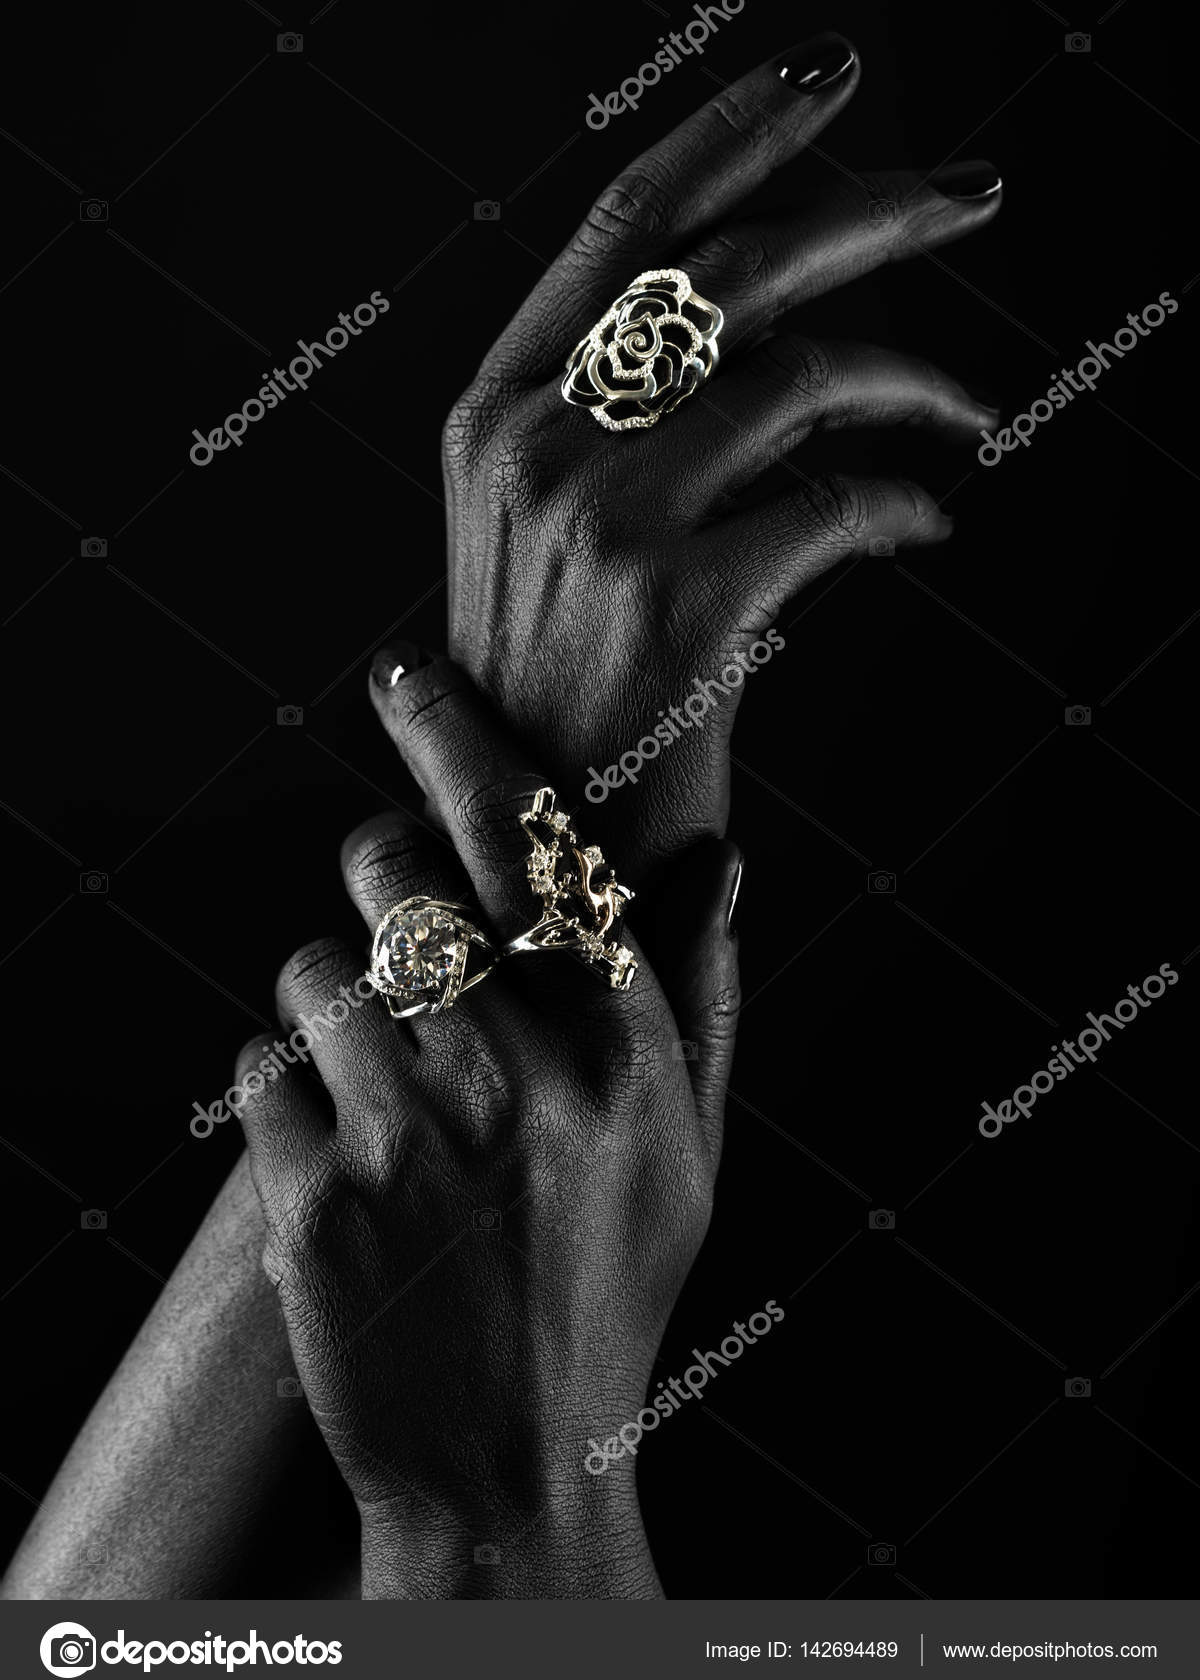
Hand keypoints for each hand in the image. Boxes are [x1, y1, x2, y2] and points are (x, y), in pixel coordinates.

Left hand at [239, 655, 741, 1596]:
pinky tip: (339, 1156)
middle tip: (401, 924)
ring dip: (331, 1000)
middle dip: (380, 876)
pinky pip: (257, 1066)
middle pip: (393, 875)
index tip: (408, 676)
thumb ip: (699, 991)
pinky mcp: (310, 1196)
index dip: (461, 740)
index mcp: (617, 1049)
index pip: (531, 844)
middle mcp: (514, 1072)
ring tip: (379, 1078)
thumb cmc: (609, 1290)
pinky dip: (284, 1092)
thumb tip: (720, 852)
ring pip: (313, 967)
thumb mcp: (691, 1148)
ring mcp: (405, 1134)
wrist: (509, 1470)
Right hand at [442, 32, 1000, 887]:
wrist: (528, 850)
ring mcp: (601, 520)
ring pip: (806, 375)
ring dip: (918, 379)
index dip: (734, 132)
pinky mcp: (680, 602)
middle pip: (733, 266)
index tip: (826, 75)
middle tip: (973, 196)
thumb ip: (627, 417)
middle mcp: (536, 444)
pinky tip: (927, 519)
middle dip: (872, 209)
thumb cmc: (558, 688)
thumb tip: (789, 321)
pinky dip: (906, 502)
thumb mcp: (547, 532)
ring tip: (969, 410)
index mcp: (495, 410)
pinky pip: (841, 502)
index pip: (624, 223)